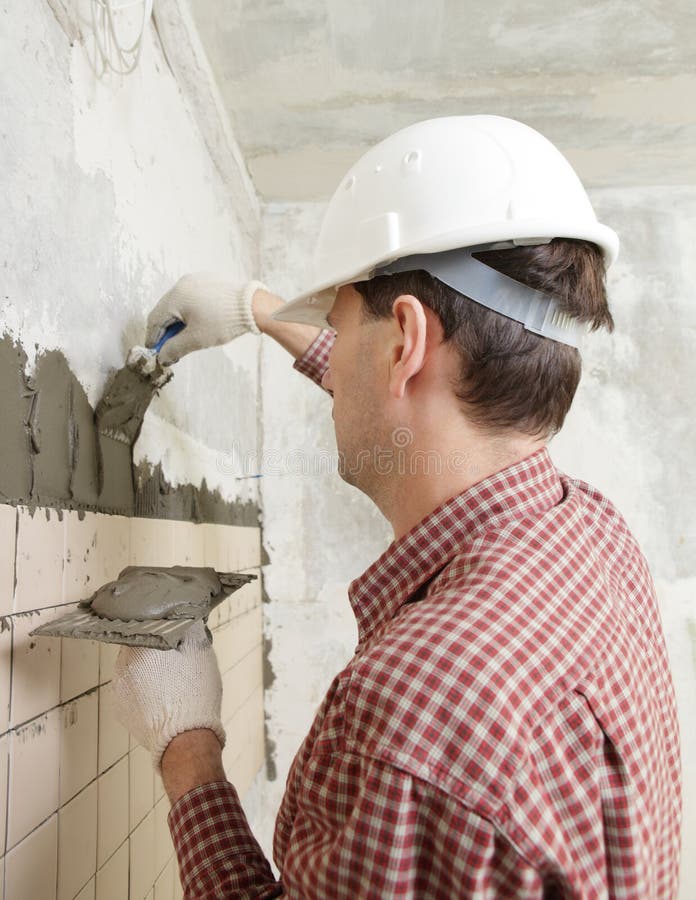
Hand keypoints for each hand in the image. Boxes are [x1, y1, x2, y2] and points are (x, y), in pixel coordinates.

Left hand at [109, 621, 225, 771]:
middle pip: (136, 649)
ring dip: (145, 672)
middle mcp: (122, 665)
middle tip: (172, 660)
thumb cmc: (195, 693)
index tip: (169, 634)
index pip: (143, 626)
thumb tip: (185, 617)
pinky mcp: (119, 710)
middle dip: (152, 652)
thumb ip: (189, 627)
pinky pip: (130, 692)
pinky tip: (159, 698)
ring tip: (167, 682)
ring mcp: (118, 689)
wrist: (186, 738)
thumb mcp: (201, 650)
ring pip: (132, 671)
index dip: (158, 629)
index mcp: (140, 645)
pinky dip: (142, 692)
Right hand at [146, 274, 266, 364]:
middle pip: (166, 310)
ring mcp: (197, 280)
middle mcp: (183, 283)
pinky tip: (198, 324)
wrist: (254, 306)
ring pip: (179, 304)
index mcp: (176, 296)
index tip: (155, 351)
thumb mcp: (196, 339)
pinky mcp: (209, 282)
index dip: (154, 337)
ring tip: (186, 338)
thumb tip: (162, 357)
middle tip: (171, 348)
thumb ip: (174, 349)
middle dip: (167, 330)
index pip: (155, 319)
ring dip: (178, 322)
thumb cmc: (224, 321)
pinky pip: (192, 298)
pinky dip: (190, 312)